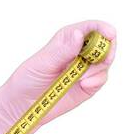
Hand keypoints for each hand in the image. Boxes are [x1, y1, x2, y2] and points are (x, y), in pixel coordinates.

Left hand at [0, 20, 117, 133]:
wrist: (23, 106)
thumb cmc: (28, 79)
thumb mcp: (43, 63)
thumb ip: (63, 50)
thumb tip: (79, 34)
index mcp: (67, 39)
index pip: (90, 28)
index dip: (103, 28)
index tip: (110, 34)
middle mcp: (79, 51)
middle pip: (104, 43)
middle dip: (106, 50)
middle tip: (99, 59)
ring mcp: (85, 68)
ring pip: (105, 61)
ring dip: (98, 68)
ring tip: (81, 78)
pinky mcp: (89, 85)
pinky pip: (102, 78)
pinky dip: (96, 80)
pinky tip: (84, 84)